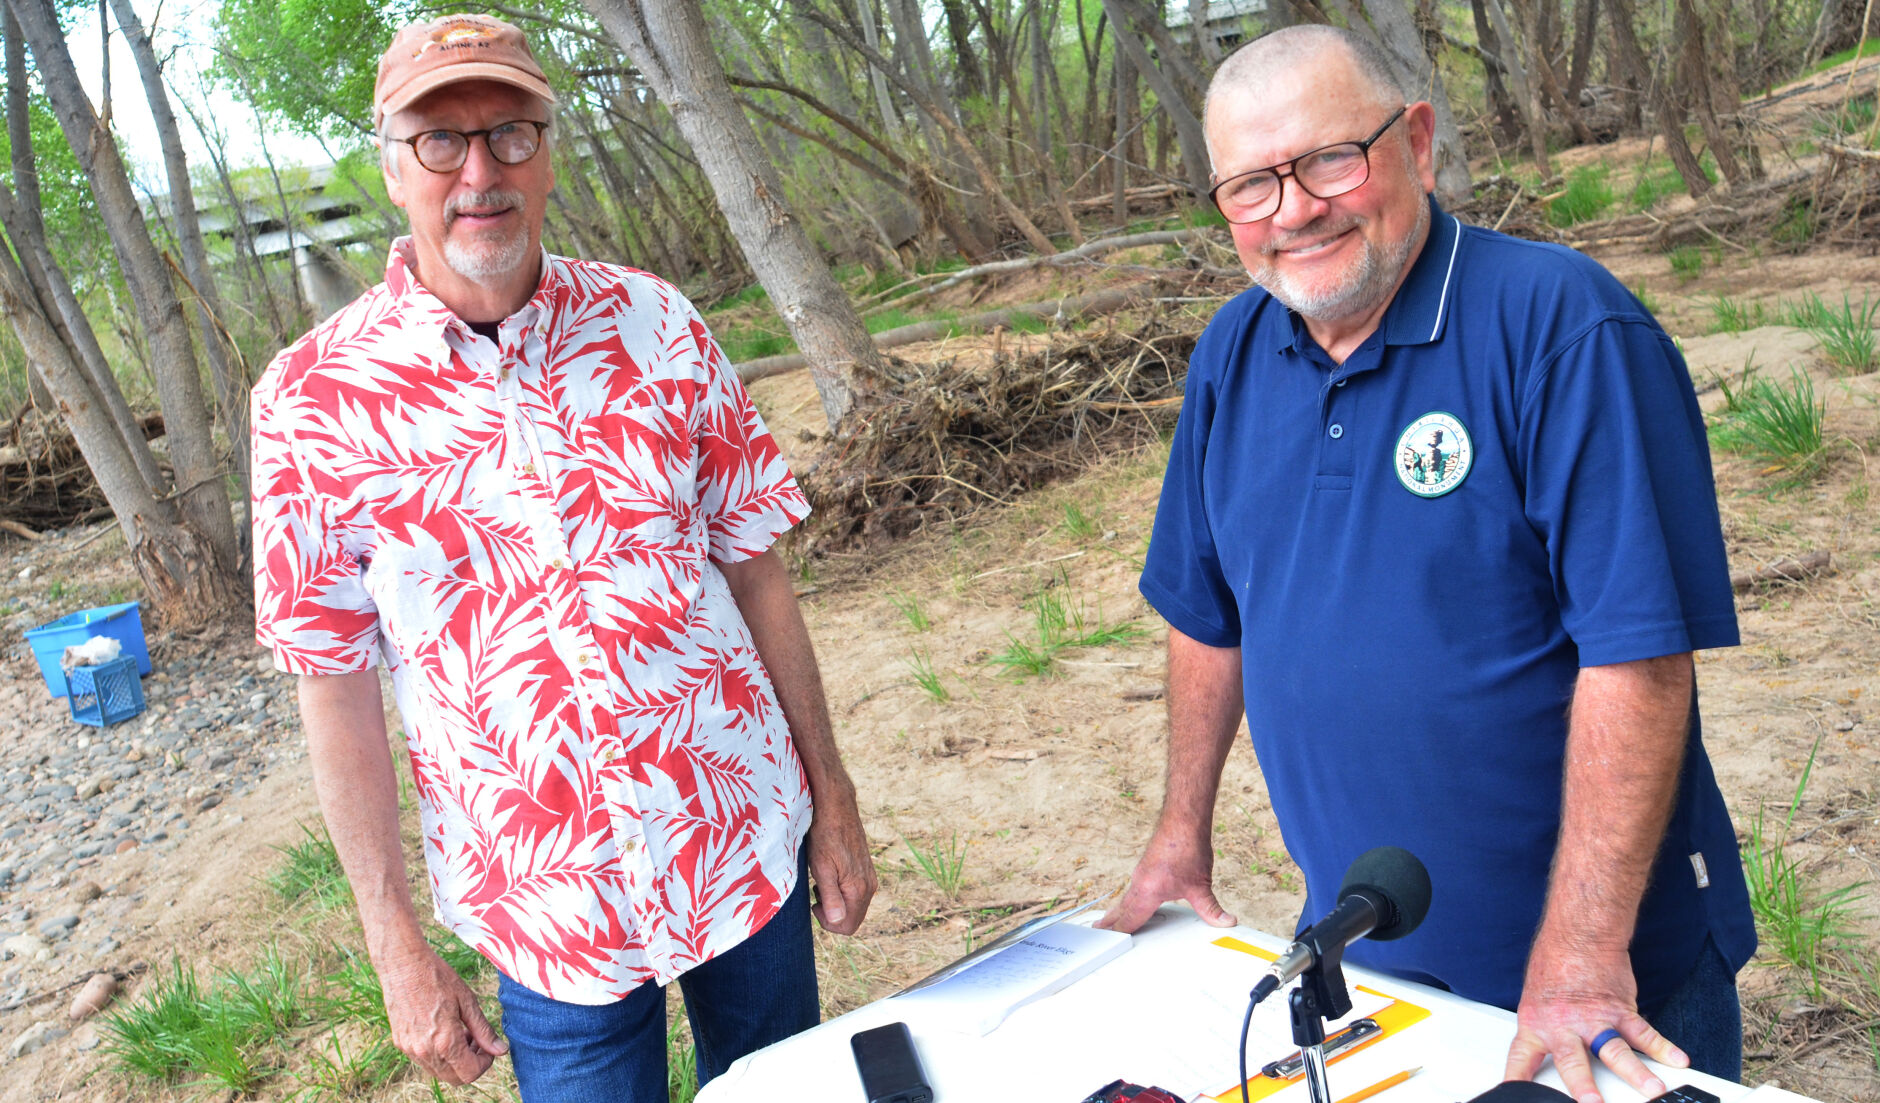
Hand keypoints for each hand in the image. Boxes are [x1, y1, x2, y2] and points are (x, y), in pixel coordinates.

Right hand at [379, 944, 507, 1085]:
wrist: (402, 964)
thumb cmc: (437, 977)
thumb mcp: (467, 1001)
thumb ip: (484, 1030)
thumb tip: (501, 1050)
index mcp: (445, 1041)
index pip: (470, 1073)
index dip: (485, 1063)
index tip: (489, 1046)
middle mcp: (425, 1051)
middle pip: (455, 1078)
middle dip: (471, 1063)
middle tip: (478, 1040)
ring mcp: (410, 1049)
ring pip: (439, 1071)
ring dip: (455, 1059)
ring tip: (462, 1032)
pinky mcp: (401, 1043)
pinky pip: (425, 1060)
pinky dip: (439, 1053)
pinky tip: (445, 1030)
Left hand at [806, 796, 875, 934]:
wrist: (836, 808)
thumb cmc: (825, 836)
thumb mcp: (822, 868)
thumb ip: (831, 897)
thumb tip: (836, 922)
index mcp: (859, 889)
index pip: (847, 927)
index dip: (827, 922)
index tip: (814, 903)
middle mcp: (869, 886)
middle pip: (852, 919)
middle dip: (832, 914)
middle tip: (816, 893)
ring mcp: (869, 877)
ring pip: (853, 906)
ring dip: (835, 902)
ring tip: (820, 882)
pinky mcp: (866, 870)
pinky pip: (855, 893)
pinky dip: (840, 891)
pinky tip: (829, 875)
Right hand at [1095, 821, 1235, 932]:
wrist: (1183, 820)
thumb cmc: (1187, 848)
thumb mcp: (1200, 885)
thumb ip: (1211, 908)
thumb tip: (1227, 922)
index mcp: (1147, 892)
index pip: (1130, 919)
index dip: (1119, 932)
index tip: (1109, 942)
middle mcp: (1139, 883)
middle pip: (1122, 908)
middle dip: (1111, 922)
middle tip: (1097, 931)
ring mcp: (1141, 873)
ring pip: (1126, 897)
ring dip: (1118, 909)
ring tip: (1109, 918)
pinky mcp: (1147, 865)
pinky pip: (1133, 887)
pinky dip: (1128, 897)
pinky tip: (1134, 898)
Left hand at [1504, 934, 1685, 1102]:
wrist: (1579, 934)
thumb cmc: (1555, 963)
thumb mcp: (1536, 998)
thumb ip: (1545, 1027)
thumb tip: (1552, 1053)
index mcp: (1536, 1023)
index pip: (1522, 1058)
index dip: (1518, 1079)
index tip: (1517, 1096)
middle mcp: (1565, 1025)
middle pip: (1573, 1060)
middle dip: (1582, 1085)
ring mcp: (1594, 1019)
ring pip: (1615, 1050)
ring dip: (1635, 1072)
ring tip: (1652, 1090)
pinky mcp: (1621, 1009)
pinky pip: (1644, 1032)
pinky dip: (1663, 1047)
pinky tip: (1677, 1060)